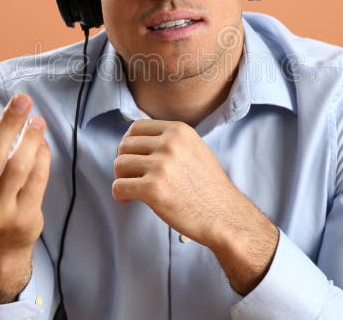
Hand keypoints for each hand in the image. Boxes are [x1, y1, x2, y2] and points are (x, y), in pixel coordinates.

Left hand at [112, 119, 277, 293]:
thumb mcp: (195, 149)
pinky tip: (129, 200)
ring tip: (132, 190)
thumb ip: (170, 141)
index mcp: (179, 131)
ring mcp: (161, 165)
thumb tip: (136, 140)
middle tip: (132, 177)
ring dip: (121, 178)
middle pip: (125, 145)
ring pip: (119, 164)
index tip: (134, 159)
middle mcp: (169, 143)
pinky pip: (118, 186)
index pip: (136, 127)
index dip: (130, 144)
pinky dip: (119, 194)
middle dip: (125, 163)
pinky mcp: (153, 189)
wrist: (224, 216)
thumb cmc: (209, 188)